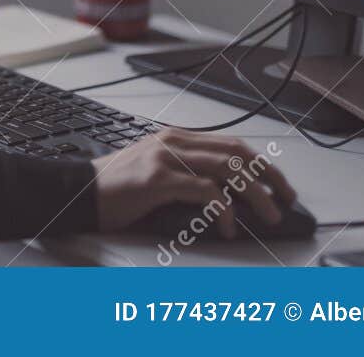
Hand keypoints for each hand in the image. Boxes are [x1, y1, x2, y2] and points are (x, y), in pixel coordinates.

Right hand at [90, 128, 294, 238]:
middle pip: (237, 152)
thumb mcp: (156, 173)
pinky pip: (205, 191)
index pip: (232, 144)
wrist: (79, 191)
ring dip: (256, 195)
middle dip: (269, 177)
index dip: (263, 164)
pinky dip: (224, 210)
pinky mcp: (158, 179)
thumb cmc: (116, 189)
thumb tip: (228, 199)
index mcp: (176, 138)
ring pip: (228, 169)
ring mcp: (166, 158)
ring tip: (267, 216)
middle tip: (285, 200)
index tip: (280, 185)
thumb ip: (187, 176)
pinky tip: (227, 226)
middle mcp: (174, 142)